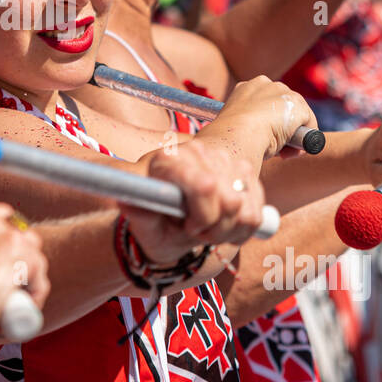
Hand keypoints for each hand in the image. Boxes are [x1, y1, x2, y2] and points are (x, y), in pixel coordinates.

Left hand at [127, 145, 265, 262]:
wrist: (174, 221)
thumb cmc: (155, 224)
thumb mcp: (144, 226)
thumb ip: (139, 213)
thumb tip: (125, 201)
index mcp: (168, 159)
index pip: (204, 185)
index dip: (203, 216)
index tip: (190, 227)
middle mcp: (197, 151)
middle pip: (228, 200)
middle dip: (215, 227)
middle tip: (196, 230)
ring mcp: (225, 159)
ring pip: (244, 209)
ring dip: (228, 229)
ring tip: (208, 228)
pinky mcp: (246, 173)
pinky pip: (256, 213)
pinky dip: (242, 228)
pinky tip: (223, 225)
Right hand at [212, 75, 316, 158]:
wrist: (237, 134)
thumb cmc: (230, 136)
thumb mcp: (237, 125)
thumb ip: (247, 124)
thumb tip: (258, 135)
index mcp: (247, 88)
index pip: (264, 103)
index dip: (265, 122)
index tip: (260, 137)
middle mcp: (267, 84)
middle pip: (282, 107)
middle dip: (282, 127)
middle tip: (274, 148)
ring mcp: (284, 93)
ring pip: (296, 116)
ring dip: (293, 134)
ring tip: (282, 152)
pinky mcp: (298, 105)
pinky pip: (309, 124)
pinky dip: (305, 141)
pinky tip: (294, 151)